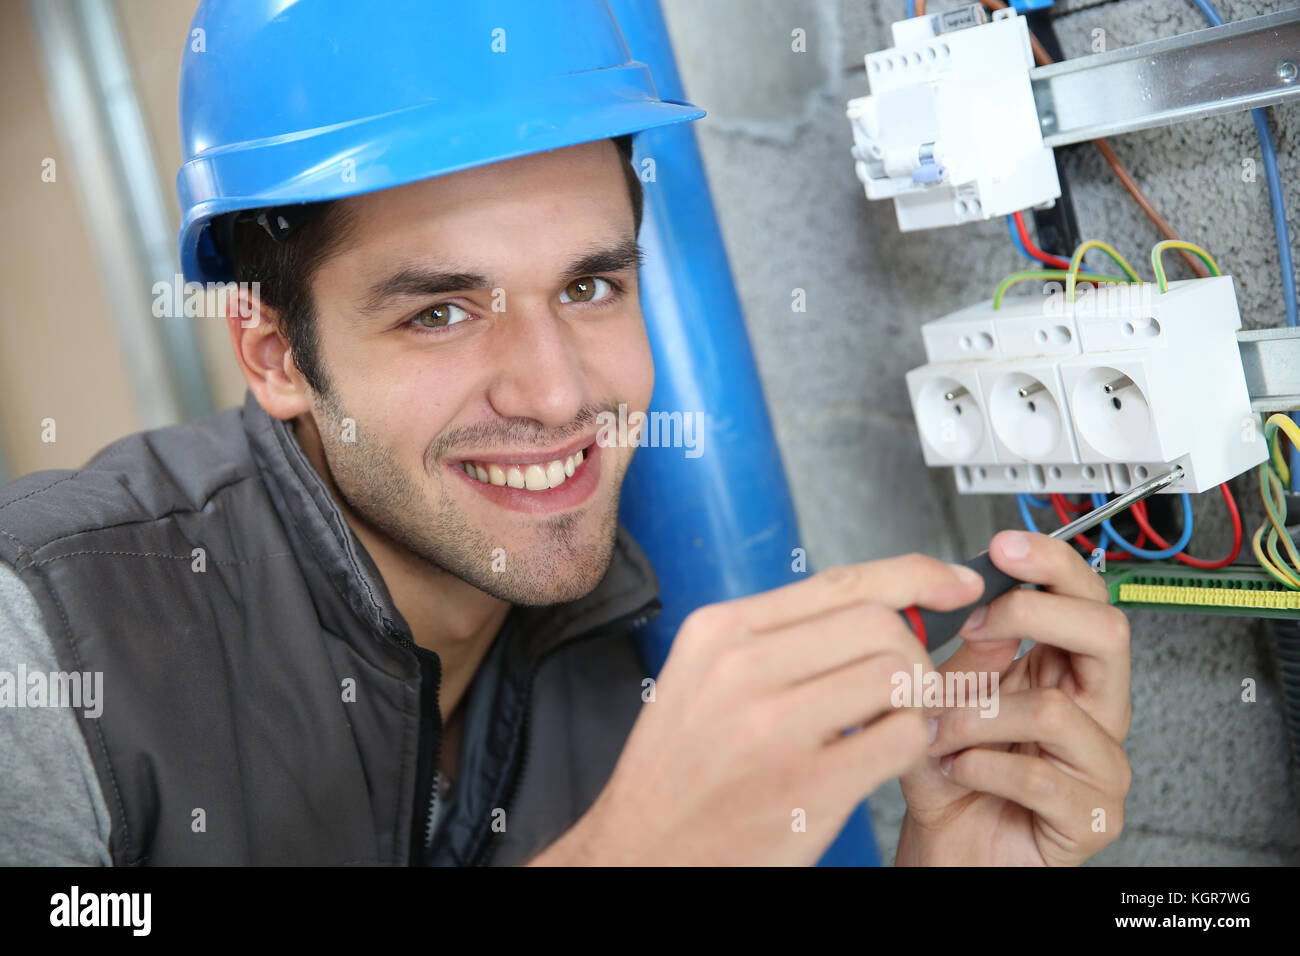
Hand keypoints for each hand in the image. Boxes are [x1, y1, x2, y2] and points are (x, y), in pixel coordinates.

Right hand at [529, 553, 986, 865]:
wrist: (643, 850)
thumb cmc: (680, 767)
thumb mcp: (704, 676)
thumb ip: (779, 637)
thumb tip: (879, 607)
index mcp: (719, 632)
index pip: (840, 581)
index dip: (915, 574)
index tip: (956, 581)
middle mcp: (742, 670)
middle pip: (879, 623)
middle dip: (916, 648)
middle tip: (909, 681)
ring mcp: (774, 730)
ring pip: (898, 674)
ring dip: (918, 697)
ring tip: (895, 718)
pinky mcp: (808, 788)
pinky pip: (901, 738)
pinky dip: (913, 742)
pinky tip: (888, 752)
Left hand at [896, 530, 1132, 865]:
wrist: (944, 845)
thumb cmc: (950, 773)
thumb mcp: (946, 695)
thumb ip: (969, 650)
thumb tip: (975, 595)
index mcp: (1065, 670)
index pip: (1084, 598)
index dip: (1052, 565)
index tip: (1005, 547)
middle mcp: (1094, 710)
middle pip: (1107, 633)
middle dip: (1034, 614)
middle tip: (977, 624)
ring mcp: (1100, 763)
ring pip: (1054, 709)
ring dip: (977, 714)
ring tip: (940, 730)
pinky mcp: (1093, 816)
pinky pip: (1039, 775)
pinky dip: (982, 766)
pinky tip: (959, 769)